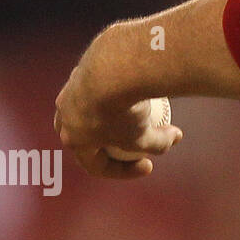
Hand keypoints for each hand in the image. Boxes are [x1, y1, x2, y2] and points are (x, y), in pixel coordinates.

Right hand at [54, 66, 182, 178]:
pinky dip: (116, 90)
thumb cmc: (125, 110)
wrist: (115, 68)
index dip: (124, 171)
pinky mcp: (82, 70)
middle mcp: (65, 117)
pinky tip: (138, 87)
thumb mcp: (144, 135)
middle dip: (107, 144)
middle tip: (134, 142)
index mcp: (74, 140)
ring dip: (111, 114)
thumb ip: (159, 143)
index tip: (149, 165)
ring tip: (138, 112)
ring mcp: (70, 92)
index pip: (96, 166)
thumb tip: (174, 138)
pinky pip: (100, 85)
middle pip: (86, 137)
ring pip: (90, 108)